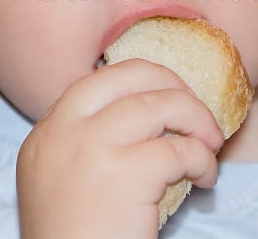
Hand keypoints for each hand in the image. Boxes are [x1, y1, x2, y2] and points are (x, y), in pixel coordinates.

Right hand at [16, 58, 223, 238]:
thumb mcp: (63, 181)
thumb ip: (89, 143)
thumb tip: (152, 115)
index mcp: (46, 134)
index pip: (96, 81)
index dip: (140, 80)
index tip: (167, 95)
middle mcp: (63, 132)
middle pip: (128, 76)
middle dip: (172, 84)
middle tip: (196, 109)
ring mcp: (92, 149)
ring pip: (159, 104)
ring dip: (197, 119)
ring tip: (210, 143)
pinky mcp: (124, 175)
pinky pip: (180, 150)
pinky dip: (203, 160)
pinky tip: (206, 179)